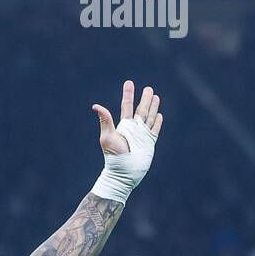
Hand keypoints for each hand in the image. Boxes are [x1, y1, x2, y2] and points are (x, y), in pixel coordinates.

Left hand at [91, 81, 162, 201]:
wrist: (124, 173)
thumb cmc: (114, 156)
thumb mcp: (107, 136)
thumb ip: (105, 120)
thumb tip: (96, 106)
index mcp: (124, 126)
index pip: (127, 106)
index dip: (128, 94)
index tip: (129, 83)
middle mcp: (134, 129)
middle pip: (141, 109)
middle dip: (145, 99)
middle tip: (148, 88)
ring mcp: (142, 135)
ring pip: (149, 117)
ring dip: (153, 107)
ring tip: (155, 97)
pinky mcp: (149, 143)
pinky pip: (155, 129)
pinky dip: (157, 122)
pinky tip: (159, 115)